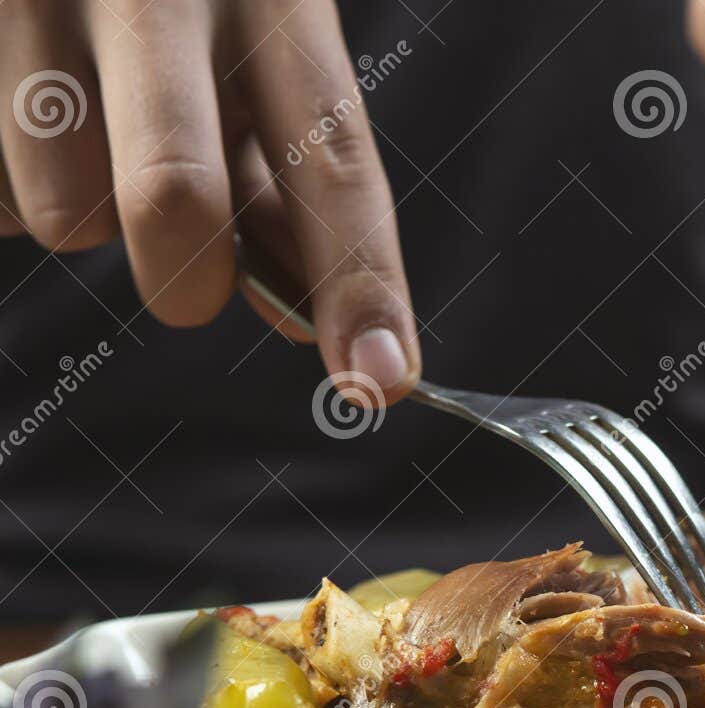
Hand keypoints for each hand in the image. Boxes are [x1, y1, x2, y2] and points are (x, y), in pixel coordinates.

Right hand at [0, 0, 417, 398]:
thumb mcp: (247, 43)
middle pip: (173, 199)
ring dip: (75, 209)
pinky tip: (18, 104)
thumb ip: (277, 177)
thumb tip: (301, 312)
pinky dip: (6, 179)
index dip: (361, 282)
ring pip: (60, 213)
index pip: (332, 160)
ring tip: (74, 124)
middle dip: (187, 277)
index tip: (380, 379)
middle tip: (189, 273)